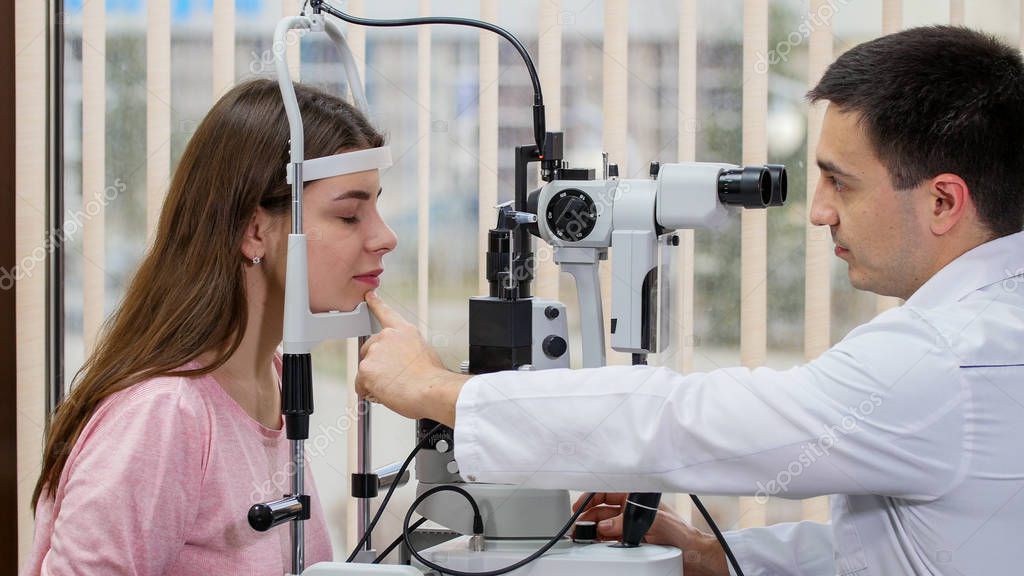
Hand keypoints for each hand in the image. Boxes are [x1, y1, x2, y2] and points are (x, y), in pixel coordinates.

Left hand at [356, 292, 467, 425]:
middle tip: (394, 377)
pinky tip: (386, 393)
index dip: (376, 304)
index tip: (369, 296)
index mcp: (404, 331)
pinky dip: (370, 392)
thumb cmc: (432, 378)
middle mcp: (387, 337)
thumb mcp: (425, 353)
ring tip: (396, 387)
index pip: (386, 313)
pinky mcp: (366, 369)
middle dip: (377, 364)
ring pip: (367, 370)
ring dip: (376, 380)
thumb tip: (402, 359)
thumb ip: (408, 349)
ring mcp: (375, 352)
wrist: (431, 390)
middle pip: (370, 350)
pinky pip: (361, 385)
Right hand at [573, 493, 729, 575]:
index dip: (592, 498)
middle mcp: (632, 513)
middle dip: (590, 517)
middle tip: (579, 526)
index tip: (580, 506)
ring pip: (605, 527)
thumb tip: (605, 526)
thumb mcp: (653, 523)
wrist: (693, 556)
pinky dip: (602, 543)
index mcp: (637, 500)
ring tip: (585, 536)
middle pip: (603, 511)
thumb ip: (626, 523)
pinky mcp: (632, 544)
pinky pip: (611, 542)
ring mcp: (631, 529)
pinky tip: (597, 544)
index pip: (608, 493)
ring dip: (594, 531)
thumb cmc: (682, 535)